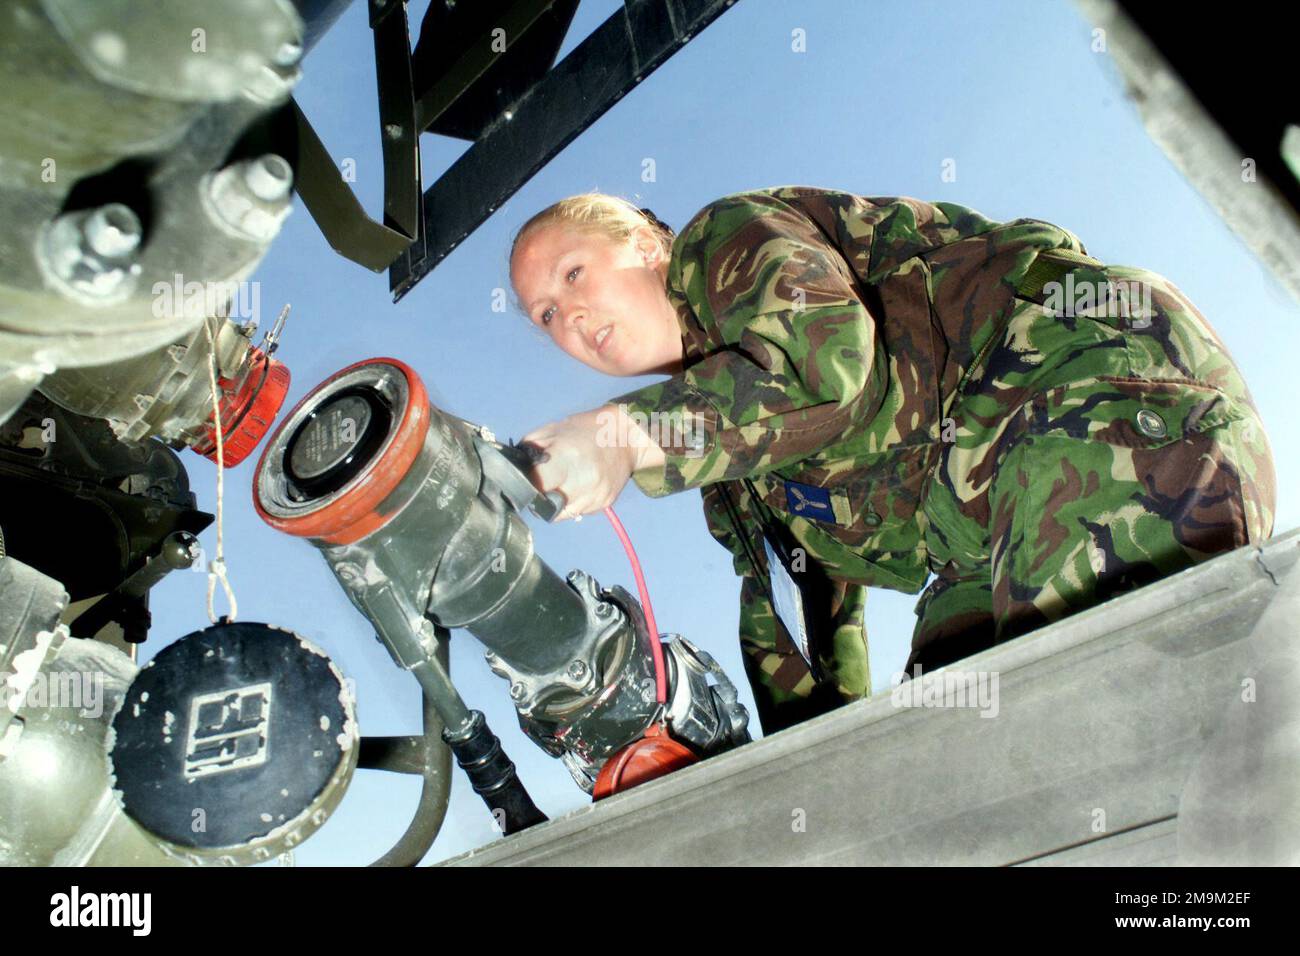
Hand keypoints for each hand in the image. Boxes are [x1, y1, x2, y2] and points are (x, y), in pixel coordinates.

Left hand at [522, 405, 643, 520]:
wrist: (626, 437)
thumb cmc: (584, 430)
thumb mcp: (551, 431)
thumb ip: (530, 452)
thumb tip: (514, 472)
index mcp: (567, 457)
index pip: (535, 486)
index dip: (524, 485)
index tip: (523, 480)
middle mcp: (583, 481)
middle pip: (545, 505)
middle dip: (538, 497)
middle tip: (540, 484)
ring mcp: (595, 496)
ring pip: (560, 514)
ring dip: (554, 503)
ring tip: (560, 483)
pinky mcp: (604, 504)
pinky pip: (576, 512)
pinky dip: (571, 503)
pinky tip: (576, 487)